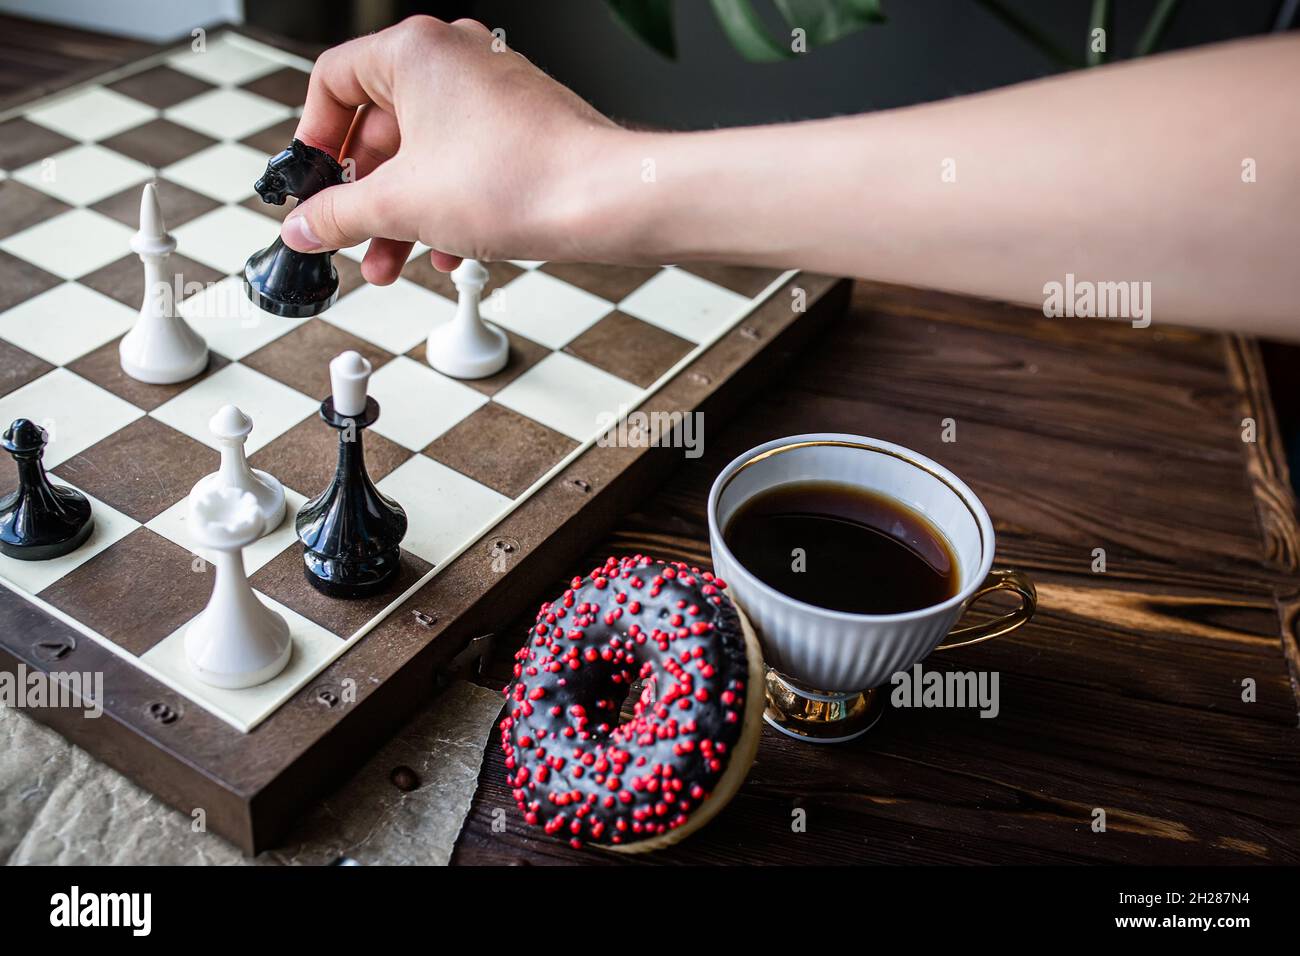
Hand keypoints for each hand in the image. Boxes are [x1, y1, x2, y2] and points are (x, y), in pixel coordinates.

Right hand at [282, 15, 623, 282]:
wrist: (604, 200)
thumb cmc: (520, 178)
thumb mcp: (402, 204)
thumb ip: (339, 214)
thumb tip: (305, 225)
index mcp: (416, 52)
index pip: (333, 81)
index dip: (313, 139)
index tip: (311, 183)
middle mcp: (455, 58)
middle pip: (381, 124)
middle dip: (364, 194)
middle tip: (350, 236)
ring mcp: (492, 90)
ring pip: (425, 151)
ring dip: (403, 212)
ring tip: (393, 261)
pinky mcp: (521, 125)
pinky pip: (464, 161)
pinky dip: (447, 204)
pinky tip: (448, 250)